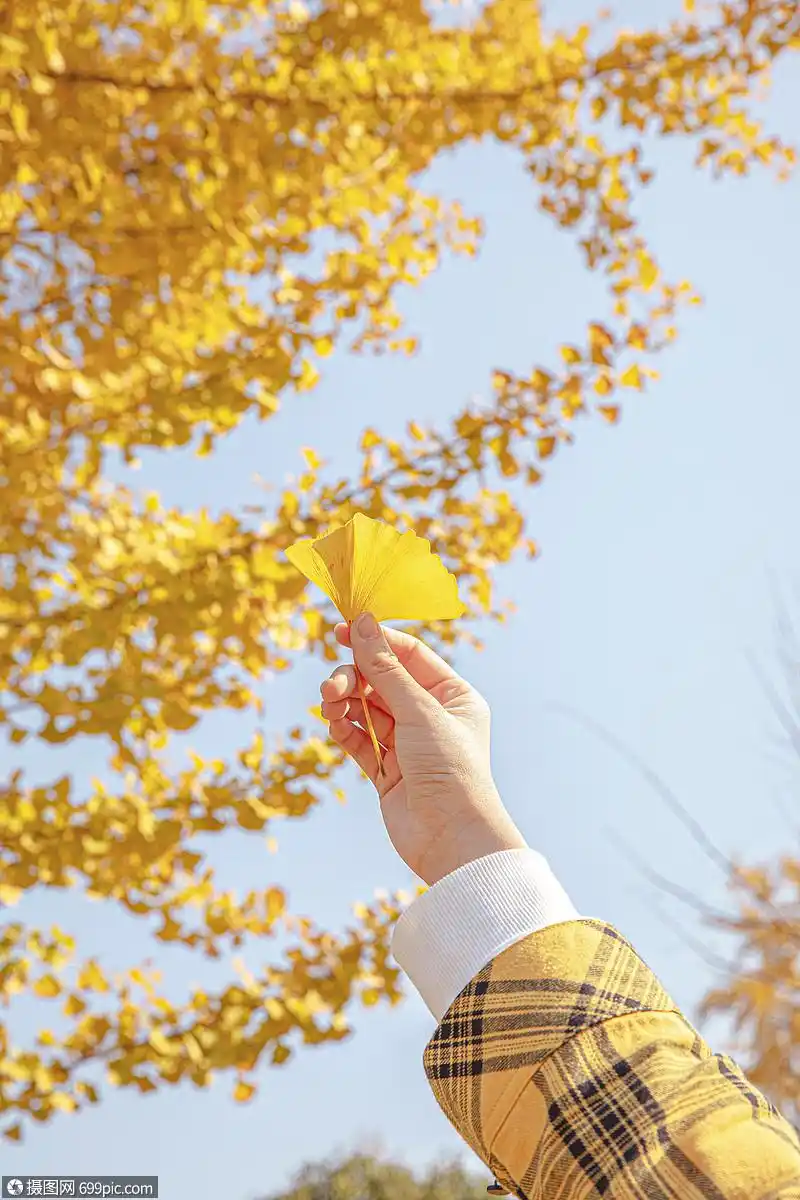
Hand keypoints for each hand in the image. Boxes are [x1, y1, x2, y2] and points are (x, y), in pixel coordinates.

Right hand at [320, 612, 526, 885]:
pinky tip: (332, 723)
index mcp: (453, 695)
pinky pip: (360, 739)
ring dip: (344, 702)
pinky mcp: (387, 771)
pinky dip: (344, 729)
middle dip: (354, 678)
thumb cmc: (450, 770)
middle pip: (382, 681)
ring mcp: (408, 744)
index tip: (341, 630)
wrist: (451, 839)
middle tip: (331, 685)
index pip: (409, 655)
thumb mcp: (419, 711)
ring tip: (328, 704)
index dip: (375, 640)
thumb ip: (385, 669)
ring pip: (367, 710)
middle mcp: (431, 716)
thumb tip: (363, 624)